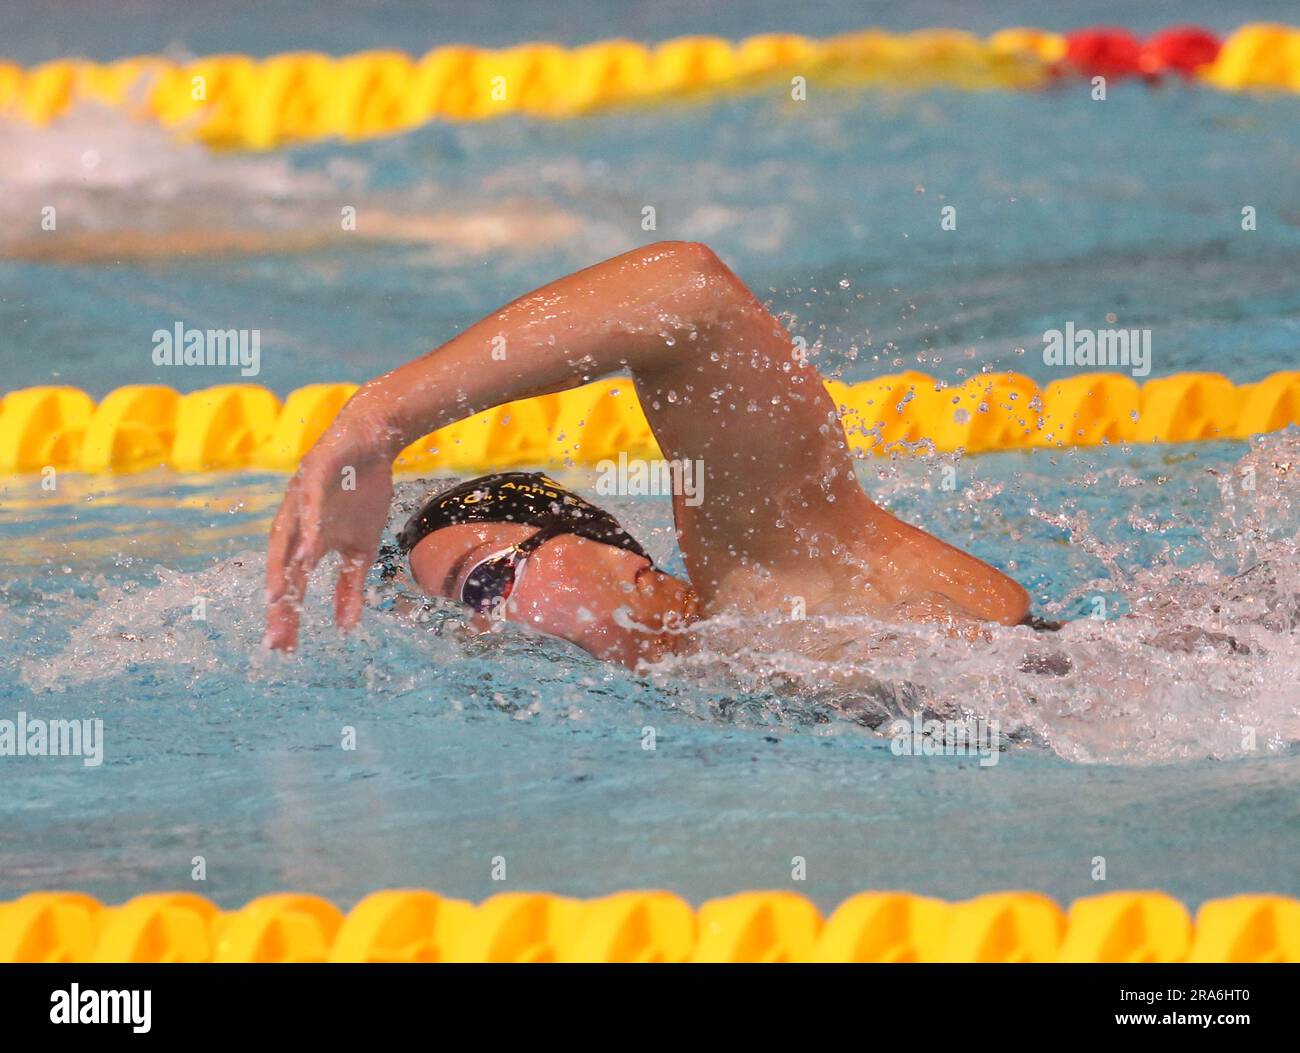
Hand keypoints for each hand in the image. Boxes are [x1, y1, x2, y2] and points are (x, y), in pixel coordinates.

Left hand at [264, 407, 395, 650]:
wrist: (371, 442)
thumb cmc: (360, 494)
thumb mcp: (360, 548)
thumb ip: (349, 585)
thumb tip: (348, 627)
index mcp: (304, 542)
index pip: (292, 585)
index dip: (286, 615)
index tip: (283, 649)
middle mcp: (294, 524)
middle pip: (281, 569)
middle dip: (277, 603)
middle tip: (275, 639)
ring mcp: (300, 500)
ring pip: (287, 540)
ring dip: (281, 569)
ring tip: (277, 599)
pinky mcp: (312, 475)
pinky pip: (308, 506)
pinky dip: (308, 528)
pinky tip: (310, 551)